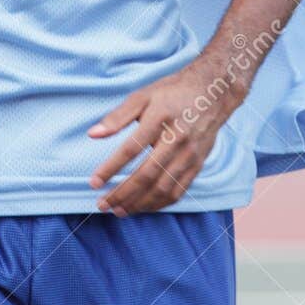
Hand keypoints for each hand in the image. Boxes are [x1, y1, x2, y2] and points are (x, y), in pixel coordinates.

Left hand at [87, 54, 245, 215]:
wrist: (212, 93)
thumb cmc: (171, 94)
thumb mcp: (142, 96)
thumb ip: (117, 117)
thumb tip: (92, 134)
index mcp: (159, 119)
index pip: (131, 149)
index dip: (110, 168)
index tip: (94, 182)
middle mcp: (177, 139)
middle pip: (147, 175)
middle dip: (122, 193)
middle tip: (103, 204)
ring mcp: (190, 154)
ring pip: (163, 188)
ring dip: (139, 204)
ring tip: (119, 211)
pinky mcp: (198, 164)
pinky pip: (178, 191)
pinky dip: (159, 204)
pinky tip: (143, 207)